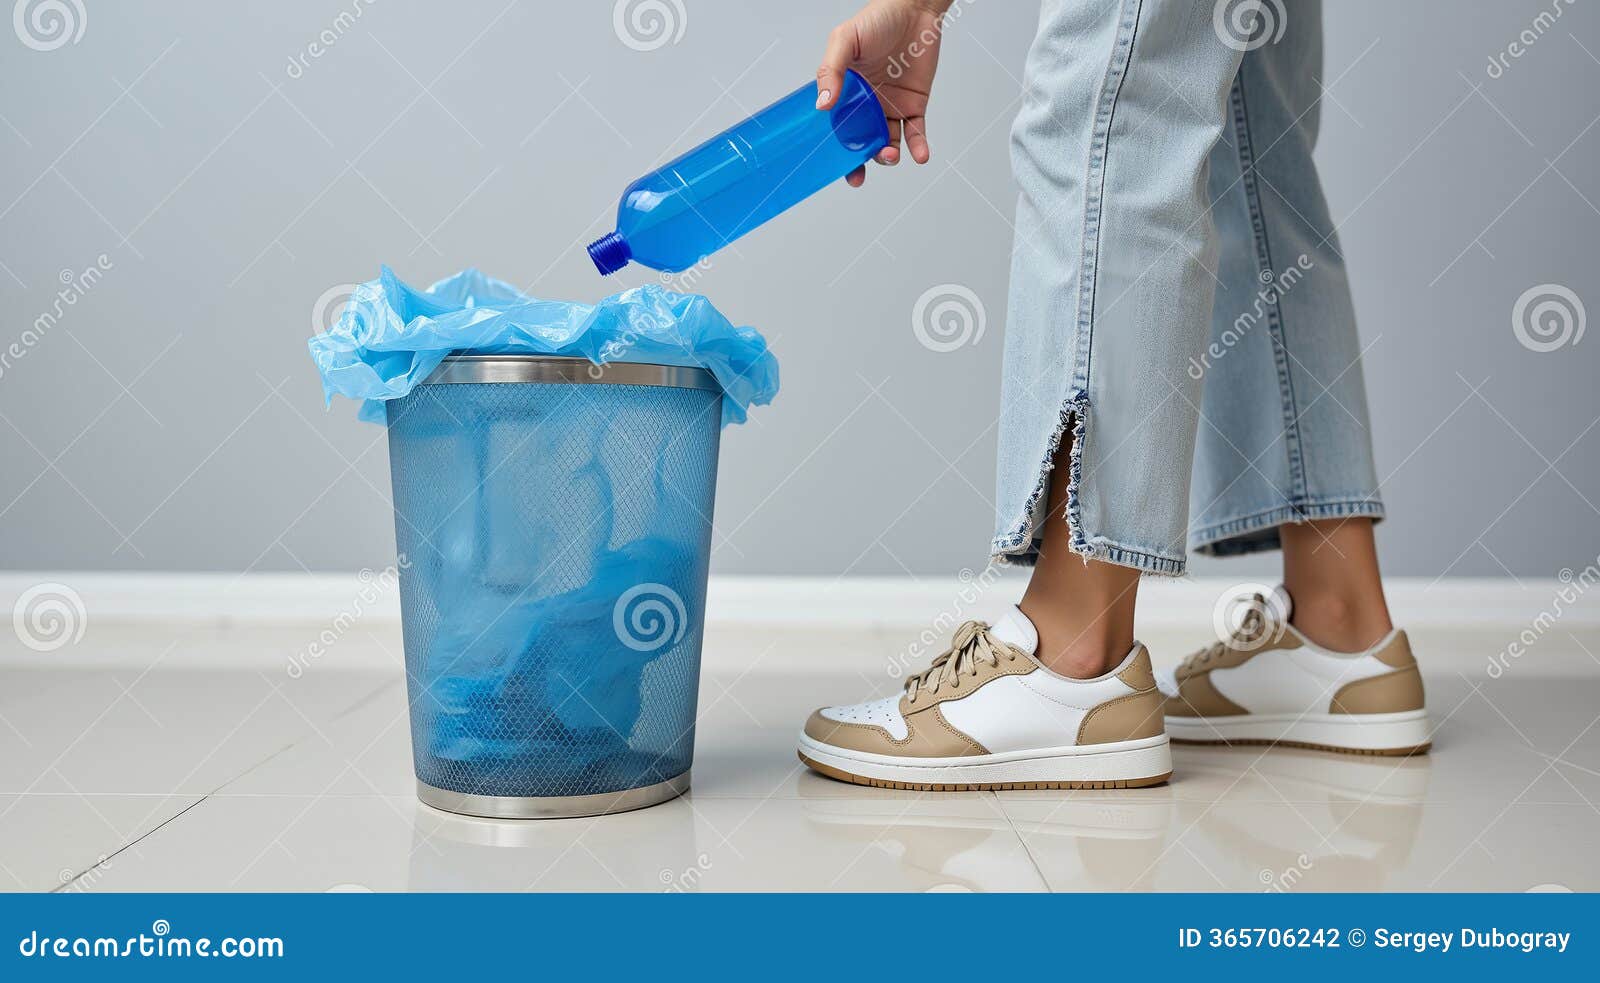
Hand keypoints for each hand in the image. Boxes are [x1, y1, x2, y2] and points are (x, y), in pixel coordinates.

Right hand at [816, 0, 952, 186]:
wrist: (914, 9)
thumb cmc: (876, 20)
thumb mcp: (845, 40)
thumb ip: (831, 70)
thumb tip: (822, 105)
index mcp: (844, 93)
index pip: (836, 128)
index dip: (834, 151)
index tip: (834, 168)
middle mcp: (866, 104)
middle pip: (859, 143)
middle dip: (858, 164)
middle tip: (858, 176)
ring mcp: (890, 107)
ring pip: (887, 142)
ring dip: (888, 155)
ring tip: (889, 154)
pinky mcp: (914, 105)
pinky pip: (916, 133)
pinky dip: (918, 147)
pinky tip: (920, 155)